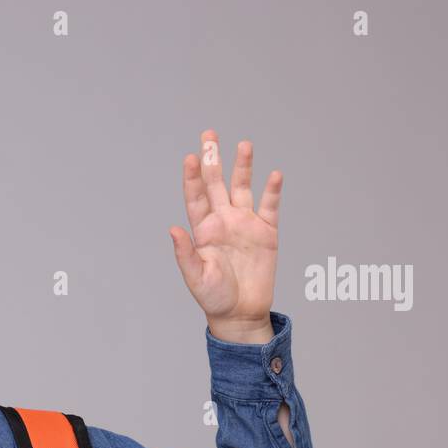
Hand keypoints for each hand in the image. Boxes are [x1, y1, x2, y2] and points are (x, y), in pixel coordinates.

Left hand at [169, 129, 280, 332]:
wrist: (241, 313)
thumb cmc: (214, 298)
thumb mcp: (196, 278)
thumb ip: (185, 253)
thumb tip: (173, 229)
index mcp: (203, 230)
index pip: (196, 197)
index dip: (193, 177)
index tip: (191, 157)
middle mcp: (223, 221)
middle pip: (217, 184)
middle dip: (213, 159)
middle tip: (209, 134)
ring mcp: (245, 224)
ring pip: (243, 188)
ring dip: (242, 167)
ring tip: (244, 144)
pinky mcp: (266, 233)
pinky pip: (270, 207)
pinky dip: (273, 190)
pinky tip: (274, 174)